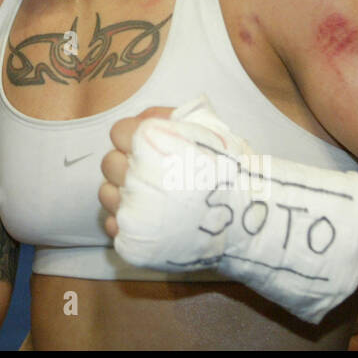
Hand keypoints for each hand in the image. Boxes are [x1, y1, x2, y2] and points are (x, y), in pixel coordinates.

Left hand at [99, 96, 357, 324]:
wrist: (250, 222)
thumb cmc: (232, 172)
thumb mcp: (207, 131)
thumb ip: (170, 119)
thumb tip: (144, 118)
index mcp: (149, 141)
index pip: (118, 132)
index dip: (133, 138)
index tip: (149, 147)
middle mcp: (134, 173)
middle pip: (110, 164)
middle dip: (127, 166)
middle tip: (152, 174)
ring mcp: (132, 209)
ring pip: (107, 195)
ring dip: (124, 194)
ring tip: (152, 199)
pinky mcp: (133, 238)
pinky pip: (113, 225)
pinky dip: (128, 223)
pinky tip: (151, 221)